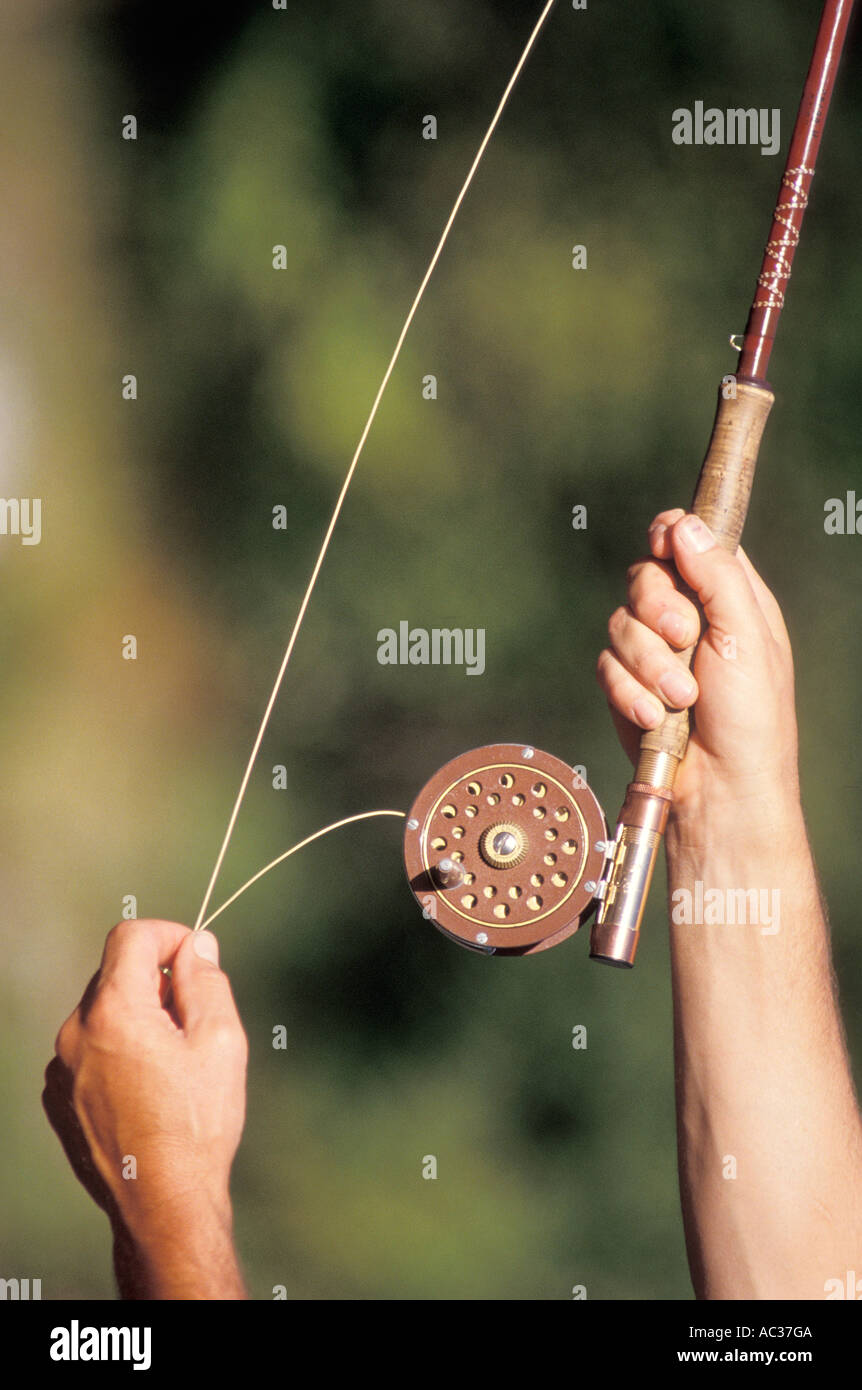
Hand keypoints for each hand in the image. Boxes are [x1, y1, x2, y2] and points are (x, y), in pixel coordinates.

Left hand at [44, 920, 247, 1297]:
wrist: (162, 1203)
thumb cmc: (197, 1125)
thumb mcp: (221, 1041)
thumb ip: (207, 980)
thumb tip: (197, 945)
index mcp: (114, 1011)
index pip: (131, 936)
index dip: (170, 935)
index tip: (196, 959)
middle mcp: (75, 1033)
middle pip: (115, 973)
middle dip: (155, 981)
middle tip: (192, 1020)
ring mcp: (61, 1067)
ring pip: (101, 1012)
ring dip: (134, 1017)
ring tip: (170, 1063)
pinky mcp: (59, 1096)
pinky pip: (87, 1049)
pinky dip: (115, 1050)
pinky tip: (146, 1089)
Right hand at [596, 509, 799, 832]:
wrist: (720, 790)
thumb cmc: (752, 720)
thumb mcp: (747, 637)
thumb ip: (717, 575)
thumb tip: (684, 524)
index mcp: (729, 597)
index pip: (689, 541)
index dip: (670, 537)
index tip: (664, 548)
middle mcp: (690, 618)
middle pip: (644, 575)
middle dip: (658, 610)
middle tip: (683, 638)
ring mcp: (655, 652)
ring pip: (619, 623)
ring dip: (649, 665)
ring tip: (681, 699)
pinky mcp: (627, 684)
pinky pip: (606, 666)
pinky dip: (629, 693)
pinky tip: (654, 717)